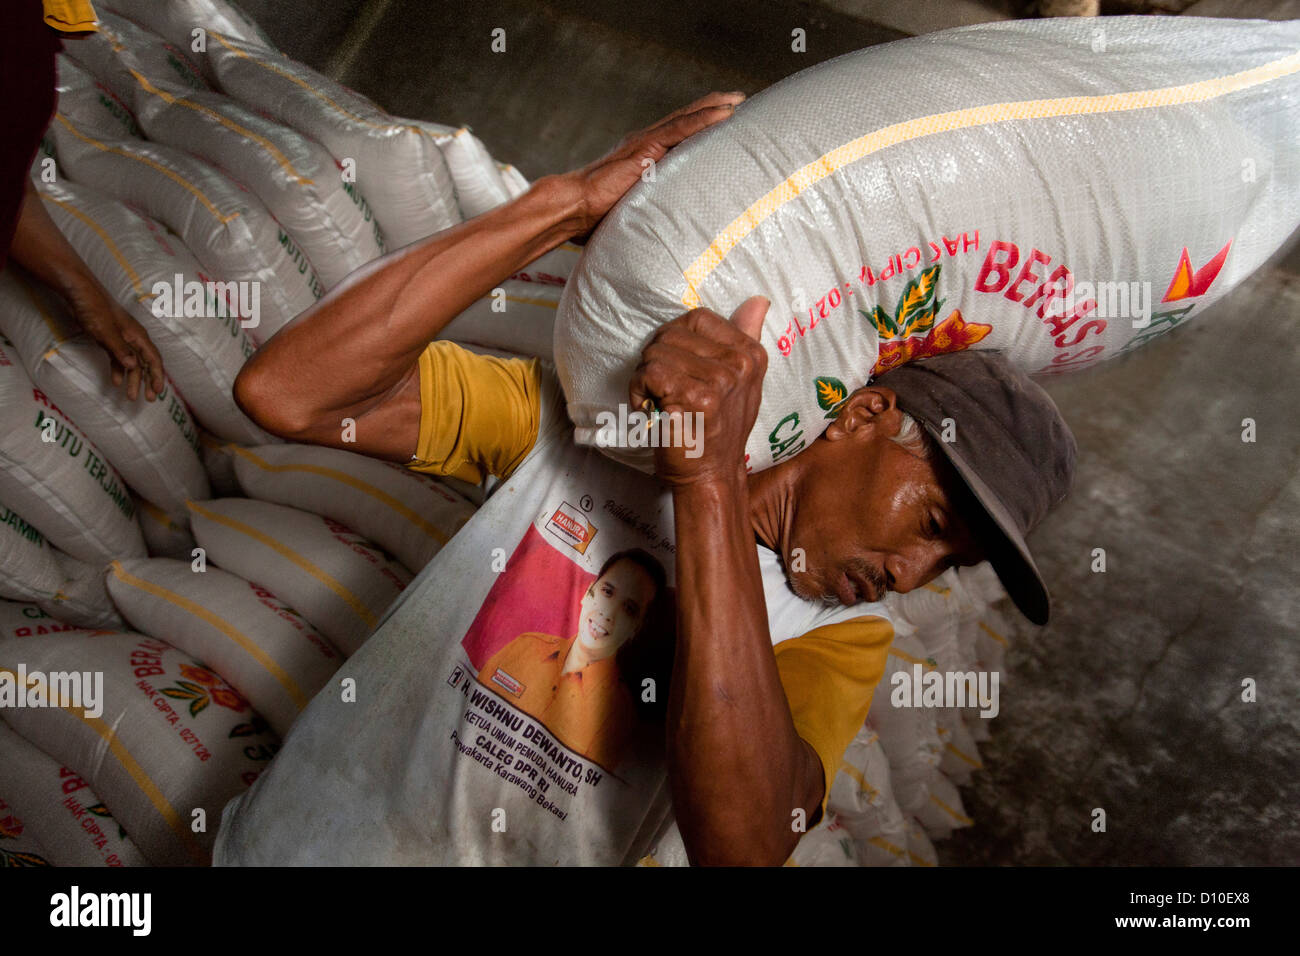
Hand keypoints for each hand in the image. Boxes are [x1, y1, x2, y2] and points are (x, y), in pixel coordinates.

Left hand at [63, 279, 166, 401]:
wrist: (79, 293)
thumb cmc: (95, 309)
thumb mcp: (106, 331)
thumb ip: (120, 349)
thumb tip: (133, 366)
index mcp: (137, 336)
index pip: (153, 359)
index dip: (157, 376)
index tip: (157, 392)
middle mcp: (133, 338)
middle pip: (145, 364)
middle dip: (148, 382)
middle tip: (147, 399)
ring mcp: (121, 339)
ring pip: (131, 363)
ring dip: (132, 380)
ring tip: (130, 397)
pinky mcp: (109, 339)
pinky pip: (118, 359)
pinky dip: (118, 370)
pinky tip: (115, 382)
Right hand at [565, 91, 744, 235]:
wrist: (573, 207)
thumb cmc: (592, 216)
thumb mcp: (629, 213)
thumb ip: (644, 214)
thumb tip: (655, 240)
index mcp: (641, 156)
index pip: (675, 135)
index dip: (697, 124)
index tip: (719, 119)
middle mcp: (644, 143)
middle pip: (684, 119)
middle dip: (711, 107)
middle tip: (737, 100)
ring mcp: (645, 142)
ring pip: (686, 117)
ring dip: (714, 106)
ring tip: (737, 99)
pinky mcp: (646, 147)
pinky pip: (681, 128)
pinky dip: (705, 118)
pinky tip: (725, 112)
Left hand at [629, 296, 769, 486]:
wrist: (711, 476)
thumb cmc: (717, 431)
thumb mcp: (741, 383)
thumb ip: (744, 338)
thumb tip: (758, 301)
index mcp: (751, 354)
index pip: (696, 318)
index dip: (673, 340)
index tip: (676, 368)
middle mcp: (739, 364)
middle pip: (670, 334)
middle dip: (656, 361)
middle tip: (665, 391)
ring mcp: (719, 381)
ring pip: (655, 354)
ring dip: (645, 379)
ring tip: (660, 402)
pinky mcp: (695, 399)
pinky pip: (649, 374)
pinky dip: (638, 392)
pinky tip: (652, 410)